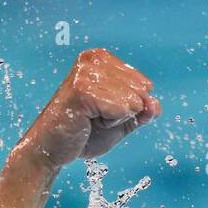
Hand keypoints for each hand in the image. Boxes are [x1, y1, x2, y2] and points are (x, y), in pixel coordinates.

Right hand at [20, 48, 160, 169]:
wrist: (52, 149)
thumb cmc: (84, 134)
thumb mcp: (121, 121)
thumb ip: (142, 112)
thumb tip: (155, 105)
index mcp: (103, 59)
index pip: (145, 85)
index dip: (129, 107)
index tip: (103, 111)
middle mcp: (94, 59)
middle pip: (141, 92)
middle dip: (124, 113)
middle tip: (95, 117)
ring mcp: (87, 72)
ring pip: (132, 102)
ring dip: (115, 119)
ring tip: (91, 119)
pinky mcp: (83, 89)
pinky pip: (121, 109)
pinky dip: (110, 122)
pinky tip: (88, 121)